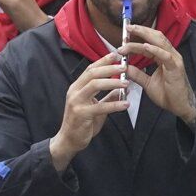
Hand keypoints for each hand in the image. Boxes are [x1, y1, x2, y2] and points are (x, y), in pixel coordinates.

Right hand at [49, 53, 128, 172]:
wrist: (69, 140)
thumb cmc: (82, 123)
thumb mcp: (96, 107)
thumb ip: (107, 97)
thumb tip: (122, 88)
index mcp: (77, 87)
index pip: (90, 69)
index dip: (103, 61)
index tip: (116, 55)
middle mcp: (75, 91)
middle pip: (92, 74)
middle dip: (109, 68)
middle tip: (124, 67)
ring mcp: (76, 102)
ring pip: (94, 85)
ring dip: (112, 82)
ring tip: (126, 83)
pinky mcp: (81, 114)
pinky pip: (100, 106)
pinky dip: (114, 104)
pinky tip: (126, 104)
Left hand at [120, 24, 195, 126]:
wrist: (180, 107)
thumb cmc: (168, 94)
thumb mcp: (147, 83)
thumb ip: (137, 74)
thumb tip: (124, 67)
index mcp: (163, 57)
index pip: (149, 43)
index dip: (137, 38)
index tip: (124, 36)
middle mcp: (169, 55)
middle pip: (155, 37)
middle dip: (141, 30)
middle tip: (127, 27)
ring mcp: (174, 60)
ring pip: (160, 42)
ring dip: (145, 37)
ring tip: (133, 32)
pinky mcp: (176, 68)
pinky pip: (165, 56)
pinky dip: (156, 50)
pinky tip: (145, 46)